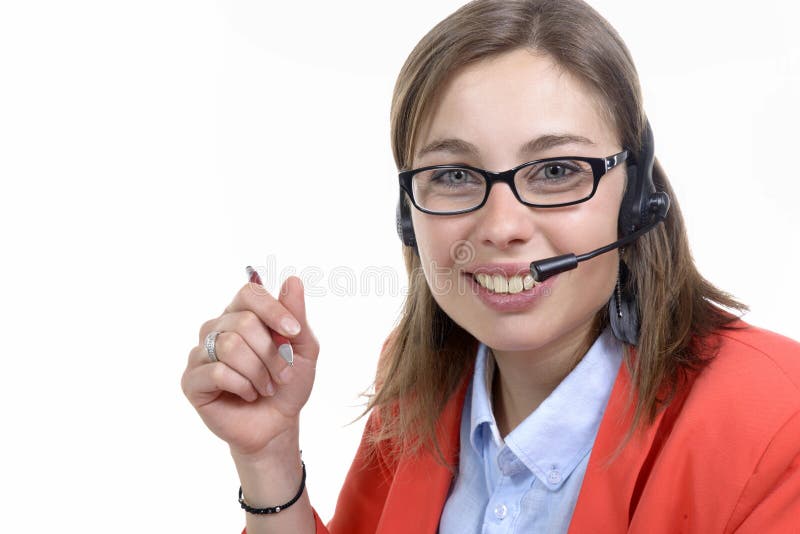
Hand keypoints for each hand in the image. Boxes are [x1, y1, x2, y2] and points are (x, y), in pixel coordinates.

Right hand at [181, 275, 318, 458]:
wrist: (276, 425)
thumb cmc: (288, 384)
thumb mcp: (303, 349)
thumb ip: (296, 316)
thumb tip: (292, 280)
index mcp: (241, 314)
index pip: (249, 293)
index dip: (273, 310)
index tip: (294, 333)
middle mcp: (216, 328)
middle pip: (243, 322)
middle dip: (271, 352)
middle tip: (283, 375)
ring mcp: (200, 353)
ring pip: (230, 346)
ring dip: (258, 372)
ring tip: (266, 387)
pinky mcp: (191, 380)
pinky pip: (216, 372)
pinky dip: (242, 386)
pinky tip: (248, 395)